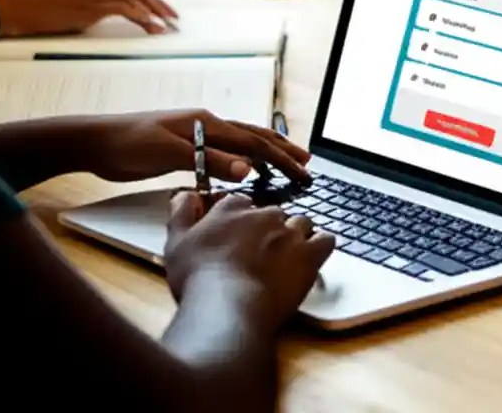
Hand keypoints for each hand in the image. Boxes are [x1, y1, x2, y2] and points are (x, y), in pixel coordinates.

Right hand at [0, 0, 175, 35]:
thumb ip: (91, 3)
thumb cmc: (41, 9)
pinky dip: (139, 16)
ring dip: (152, 12)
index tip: (160, 9)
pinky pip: (123, 9)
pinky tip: (150, 25)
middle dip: (157, 3)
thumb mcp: (69, 0)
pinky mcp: (90, 6)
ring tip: (166, 24)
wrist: (20, 8)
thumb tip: (110, 14)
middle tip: (172, 16)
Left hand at [84, 109, 311, 184]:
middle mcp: (207, 125)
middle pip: (255, 136)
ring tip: (289, 160)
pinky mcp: (187, 147)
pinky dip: (246, 157)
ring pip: (243, 141)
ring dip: (268, 151)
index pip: (253, 141)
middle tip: (308, 164)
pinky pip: (227, 150)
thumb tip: (248, 168)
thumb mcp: (168, 153)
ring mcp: (197, 135)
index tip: (303, 172)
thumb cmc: (126, 145)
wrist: (93, 142)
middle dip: (283, 150)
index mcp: (207, 123)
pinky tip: (249, 165)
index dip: (281, 158)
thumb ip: (208, 160)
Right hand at [165, 193, 334, 331]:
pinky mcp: (310, 255)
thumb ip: (181, 214)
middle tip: (259, 254)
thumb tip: (185, 194)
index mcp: (233, 209)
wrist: (228, 307)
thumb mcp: (176, 244)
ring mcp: (290, 233)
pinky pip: (326, 240)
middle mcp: (265, 215)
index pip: (241, 203)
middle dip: (268, 230)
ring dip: (296, 237)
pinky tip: (311, 258)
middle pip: (273, 214)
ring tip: (285, 259)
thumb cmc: (199, 280)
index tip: (236, 236)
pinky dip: (320, 246)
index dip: (240, 220)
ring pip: (301, 224)